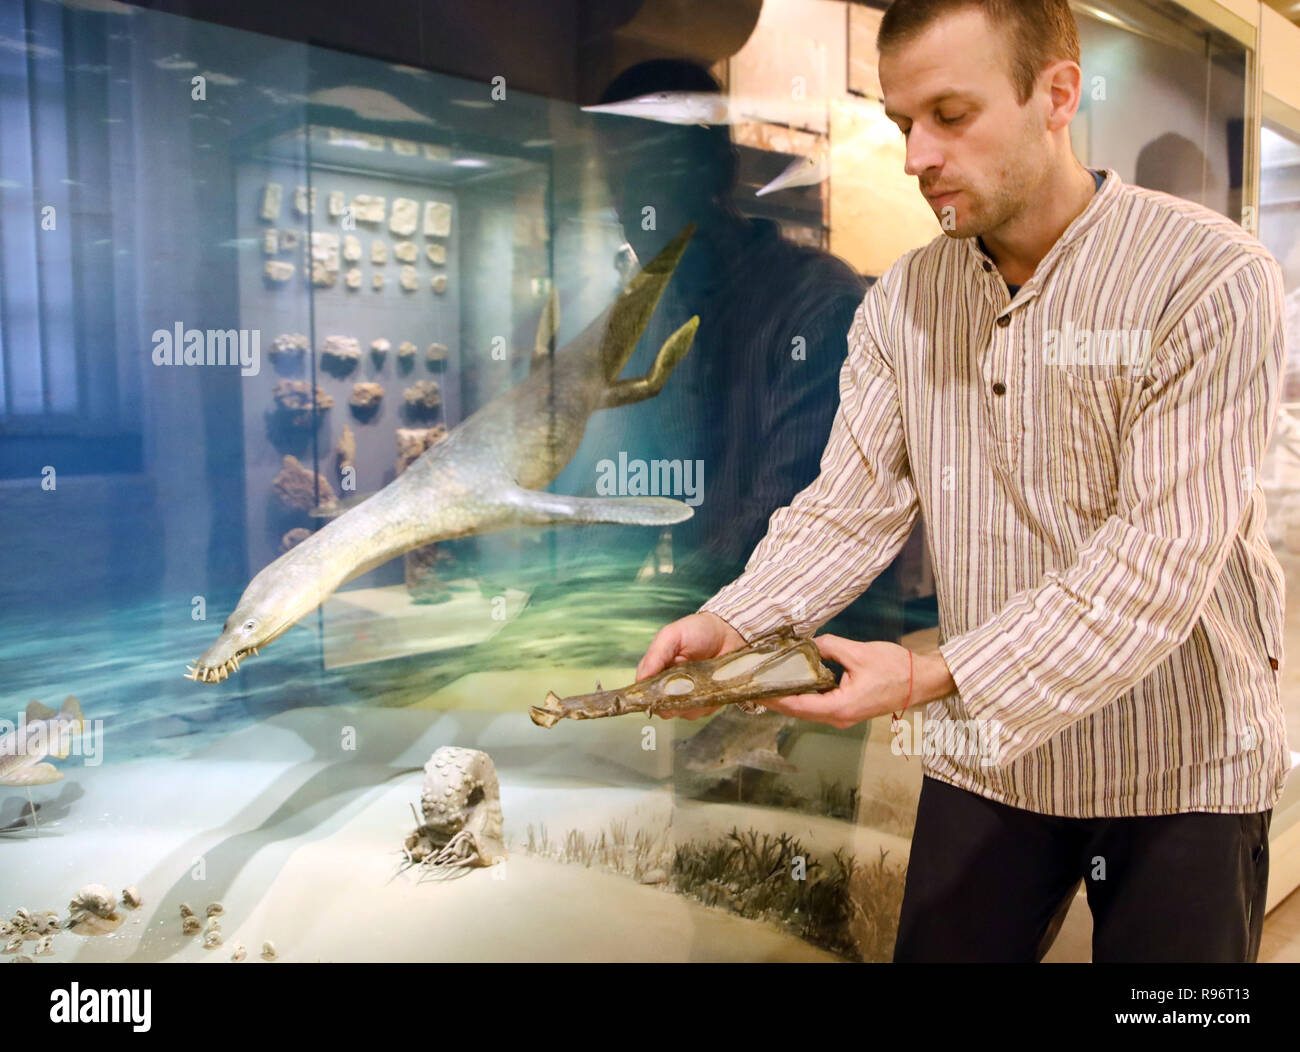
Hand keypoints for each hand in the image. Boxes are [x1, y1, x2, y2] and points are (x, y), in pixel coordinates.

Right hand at [636, 612, 747, 719]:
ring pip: (681, 711)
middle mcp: (669, 686)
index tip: (658, 692)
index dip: (648, 696)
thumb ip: (655, 656)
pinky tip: (711, 684)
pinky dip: (706, 701)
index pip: (644, 692)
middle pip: (662, 707)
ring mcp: (687, 696)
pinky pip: (701, 711)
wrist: (728, 632)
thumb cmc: (697, 630)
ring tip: (702, 678)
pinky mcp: (705, 702)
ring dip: (690, 700)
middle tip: (686, 680)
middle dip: (672, 699)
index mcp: (656, 671)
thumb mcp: (671, 636)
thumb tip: (641, 680)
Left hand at [762, 634, 922, 729]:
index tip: (754, 690)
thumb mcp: (859, 652)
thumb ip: (829, 647)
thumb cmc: (896, 668)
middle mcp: (839, 717)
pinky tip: (792, 682)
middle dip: (775, 698)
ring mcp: (844, 716)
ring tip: (766, 683)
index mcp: (840, 707)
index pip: (798, 705)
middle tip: (753, 685)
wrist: (922, 681)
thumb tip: (808, 644)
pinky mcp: (848, 710)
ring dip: (788, 698)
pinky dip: (803, 696)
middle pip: (799, 711)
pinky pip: (819, 706)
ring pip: (808, 710)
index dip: (774, 698)